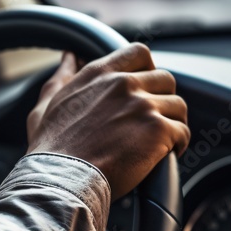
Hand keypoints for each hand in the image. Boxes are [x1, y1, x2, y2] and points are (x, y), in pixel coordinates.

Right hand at [26, 44, 189, 200]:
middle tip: (153, 121)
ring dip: (173, 123)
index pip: (139, 53)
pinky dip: (179, 144)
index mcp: (99, 74)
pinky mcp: (157, 130)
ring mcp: (143, 105)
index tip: (145, 88)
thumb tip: (69, 57)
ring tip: (163, 140)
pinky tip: (169, 154)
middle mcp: (123, 83)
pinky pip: (183, 131)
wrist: (63, 177)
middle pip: (165, 79)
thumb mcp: (47, 104)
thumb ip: (62, 77)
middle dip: (163, 100)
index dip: (148, 70)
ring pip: (178, 106)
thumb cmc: (51, 148)